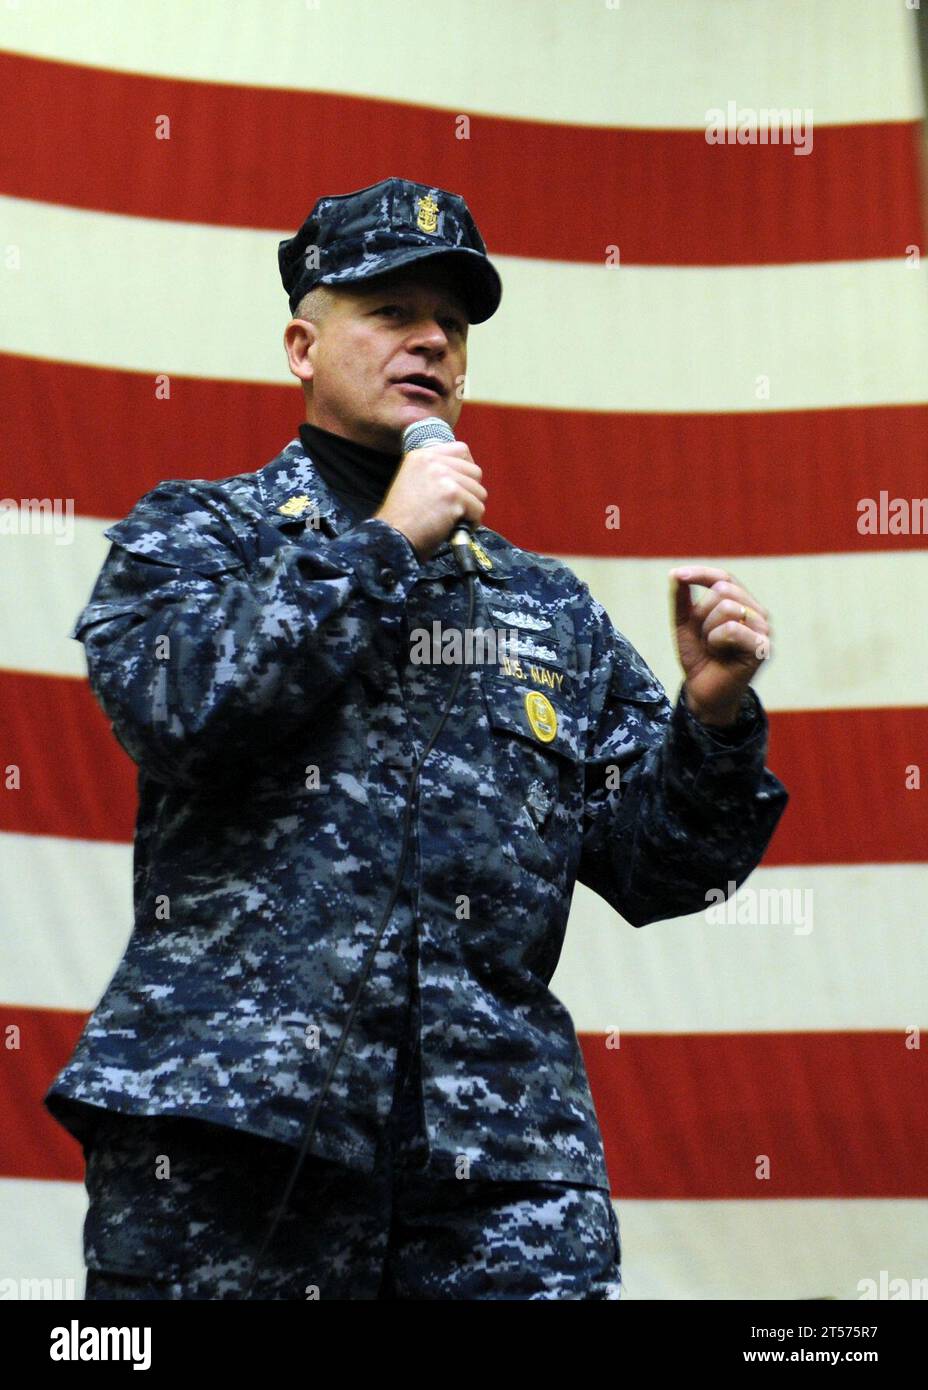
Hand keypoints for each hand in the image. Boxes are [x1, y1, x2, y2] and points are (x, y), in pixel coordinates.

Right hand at [373, 441, 485, 560]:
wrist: (393, 537)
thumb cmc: (402, 519)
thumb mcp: (411, 481)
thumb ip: (434, 472)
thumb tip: (463, 476)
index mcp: (422, 456)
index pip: (461, 450)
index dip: (468, 468)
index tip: (464, 484)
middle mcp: (433, 461)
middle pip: (475, 471)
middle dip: (472, 492)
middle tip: (459, 507)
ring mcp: (444, 477)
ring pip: (480, 491)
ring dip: (472, 508)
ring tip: (456, 519)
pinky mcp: (453, 496)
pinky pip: (478, 508)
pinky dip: (472, 522)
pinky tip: (457, 527)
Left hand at [668, 566, 771, 725]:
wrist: (703, 692)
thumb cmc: (699, 657)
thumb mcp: (684, 625)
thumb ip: (681, 599)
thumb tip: (675, 573)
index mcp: (742, 603)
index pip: (724, 577)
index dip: (701, 573)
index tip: (677, 575)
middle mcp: (757, 612)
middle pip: (723, 590)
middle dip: (701, 614)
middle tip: (704, 637)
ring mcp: (763, 629)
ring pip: (727, 608)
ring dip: (708, 630)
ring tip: (713, 647)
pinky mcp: (762, 646)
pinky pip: (732, 628)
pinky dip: (716, 641)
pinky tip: (720, 654)